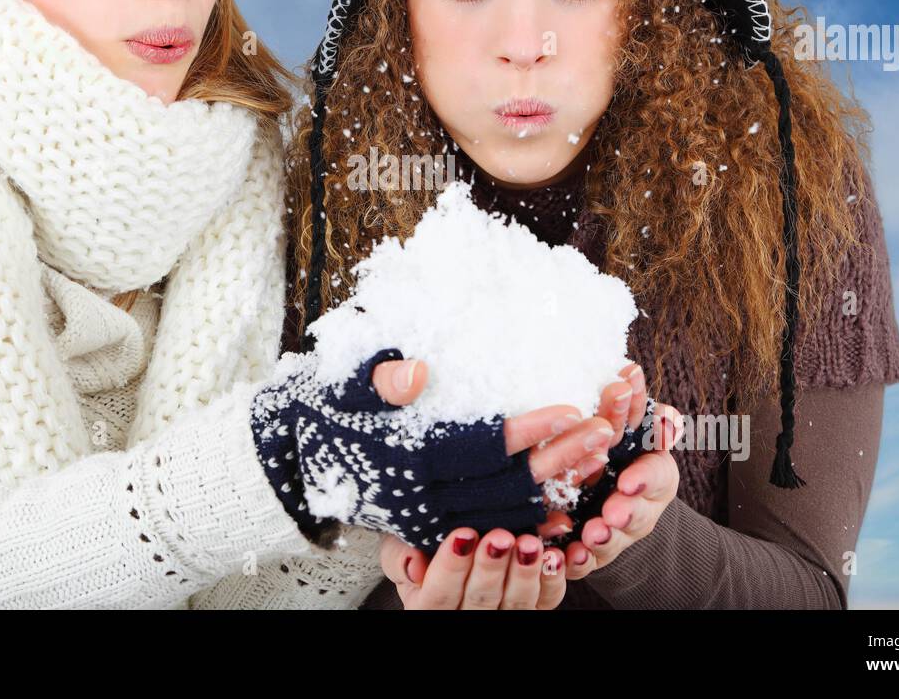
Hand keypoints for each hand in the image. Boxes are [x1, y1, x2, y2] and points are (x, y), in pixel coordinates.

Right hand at [252, 348, 613, 551]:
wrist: (293, 452)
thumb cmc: (325, 406)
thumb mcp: (344, 381)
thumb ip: (378, 376)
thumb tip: (414, 374)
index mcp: (403, 459)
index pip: (477, 449)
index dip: (526, 431)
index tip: (570, 408)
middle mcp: (419, 497)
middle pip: (503, 484)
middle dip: (559, 458)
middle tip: (604, 428)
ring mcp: (427, 517)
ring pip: (505, 510)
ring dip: (556, 485)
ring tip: (599, 455)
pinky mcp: (430, 525)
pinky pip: (491, 525)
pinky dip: (531, 516)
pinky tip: (566, 499)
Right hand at [379, 528, 567, 608]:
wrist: (453, 540)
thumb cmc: (422, 543)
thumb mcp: (398, 545)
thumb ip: (400, 556)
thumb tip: (414, 567)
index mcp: (428, 607)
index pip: (439, 595)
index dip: (451, 567)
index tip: (463, 535)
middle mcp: (466, 616)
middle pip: (480, 600)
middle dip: (491, 567)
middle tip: (500, 536)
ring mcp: (501, 614)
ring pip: (516, 604)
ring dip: (525, 573)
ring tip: (528, 543)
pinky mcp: (531, 605)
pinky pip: (546, 600)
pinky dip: (551, 577)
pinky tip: (553, 555)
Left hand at [559, 400, 682, 579]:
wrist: (619, 501)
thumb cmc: (627, 453)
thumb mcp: (640, 434)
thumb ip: (649, 420)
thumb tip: (656, 401)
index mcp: (654, 476)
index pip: (654, 474)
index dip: (643, 479)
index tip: (627, 482)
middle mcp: (640, 508)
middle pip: (636, 513)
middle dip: (626, 513)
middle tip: (613, 514)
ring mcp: (618, 533)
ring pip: (613, 540)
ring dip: (604, 539)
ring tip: (592, 535)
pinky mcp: (594, 553)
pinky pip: (588, 563)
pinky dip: (580, 562)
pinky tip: (570, 558)